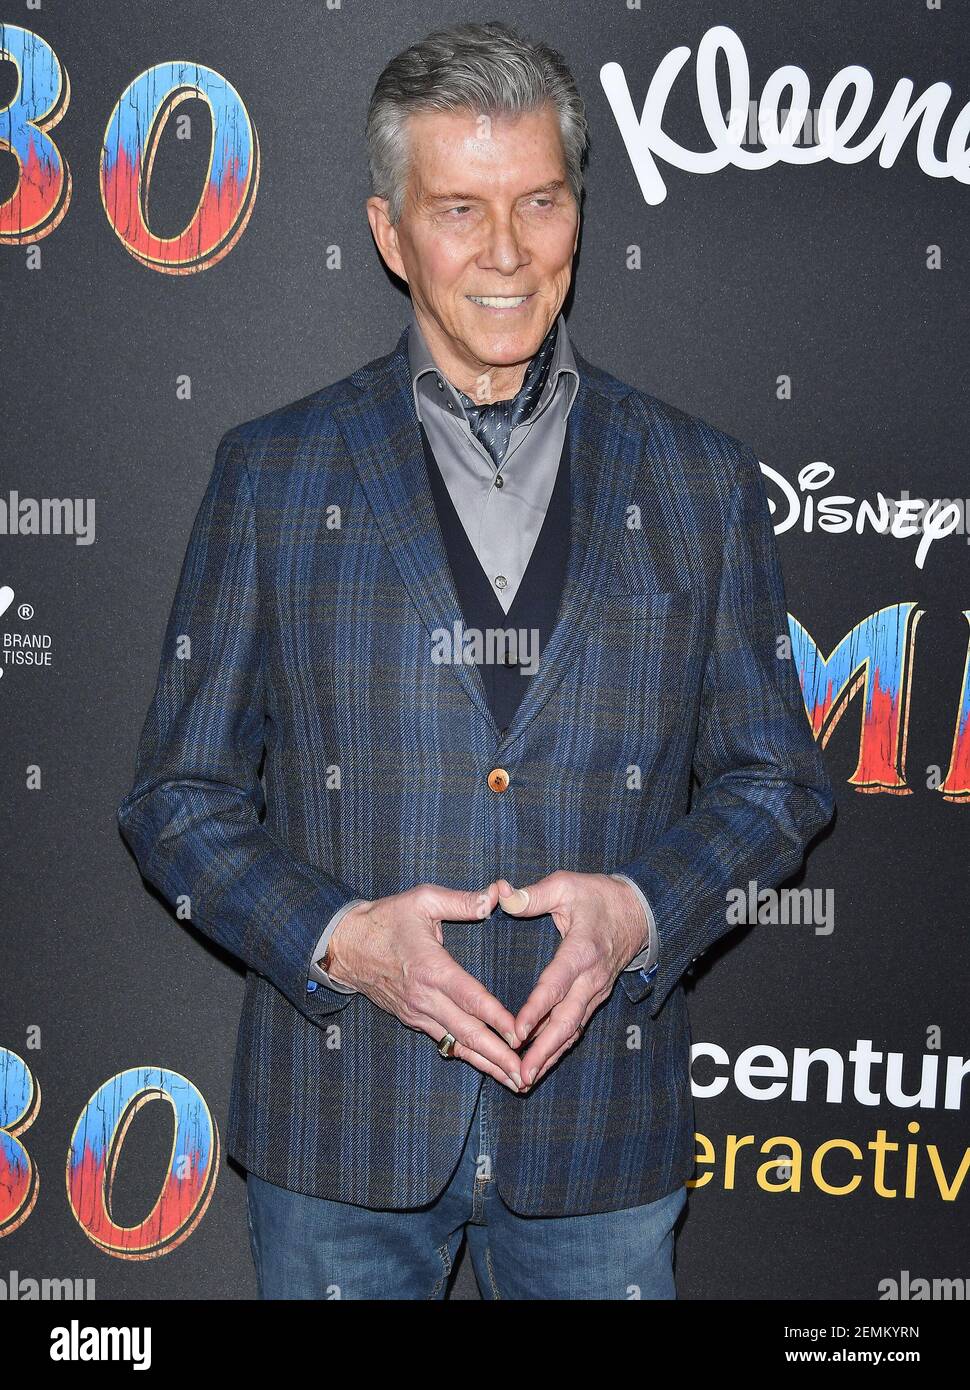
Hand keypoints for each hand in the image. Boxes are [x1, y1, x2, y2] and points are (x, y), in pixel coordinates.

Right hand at [326, 882, 525, 1091]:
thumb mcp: (422, 900)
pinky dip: (468, 1055)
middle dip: (498, 1056)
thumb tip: (497, 895)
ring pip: (457, 1044)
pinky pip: (445, 1041)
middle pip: (467, 1032)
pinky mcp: (413, 1020)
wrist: (344, 946)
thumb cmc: (386, 919)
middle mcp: (425, 997)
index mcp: (431, 968)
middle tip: (525, 1074)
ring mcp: (418, 1013)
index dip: (497, 1018)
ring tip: (515, 1081)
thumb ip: (461, 901)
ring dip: (487, 1064)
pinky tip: (488, 1068)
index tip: (520, 1035)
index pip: (470, 998)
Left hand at [495, 871, 648, 1087]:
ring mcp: (595, 992)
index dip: (536, 1009)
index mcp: (581, 950)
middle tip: (521, 1073)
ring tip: (525, 1079)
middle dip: (544, 1050)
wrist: (639, 911)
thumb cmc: (598, 896)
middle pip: (567, 1021)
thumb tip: (502, 895)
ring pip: (572, 1031)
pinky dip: (559, 1049)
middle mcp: (591, 978)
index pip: (556, 985)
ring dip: (550, 1056)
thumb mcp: (566, 886)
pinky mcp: (595, 998)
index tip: (517, 1031)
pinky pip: (576, 1027)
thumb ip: (533, 895)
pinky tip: (541, 1065)